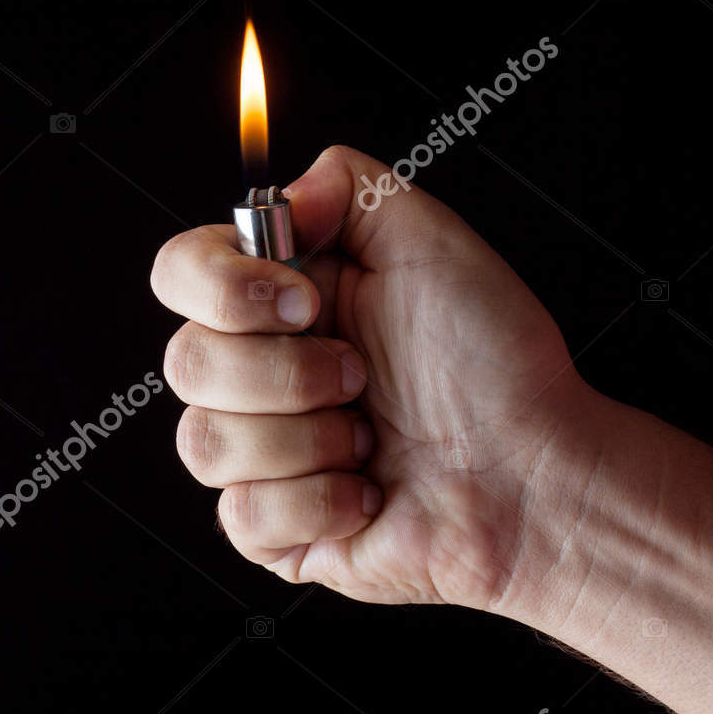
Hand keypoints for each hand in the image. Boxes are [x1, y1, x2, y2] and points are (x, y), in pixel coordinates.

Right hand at [150, 145, 612, 609]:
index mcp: (281, 300)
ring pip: (203, 443)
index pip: (180, 271)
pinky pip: (240, 514)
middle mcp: (261, 372)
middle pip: (185, 361)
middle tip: (362, 376)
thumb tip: (273, 199)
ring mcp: (260, 454)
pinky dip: (318, 502)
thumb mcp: (430, 239)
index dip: (226, 288)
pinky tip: (367, 494)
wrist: (532, 474)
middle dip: (288, 372)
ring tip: (369, 439)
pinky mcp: (273, 529)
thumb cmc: (495, 362)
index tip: (308, 302)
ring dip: (306, 439)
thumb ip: (345, 184)